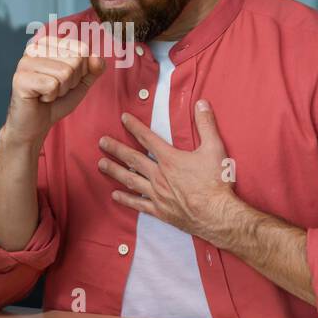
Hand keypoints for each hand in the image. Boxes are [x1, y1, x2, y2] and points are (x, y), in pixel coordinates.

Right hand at [2, 36, 105, 146]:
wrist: (36, 125)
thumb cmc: (56, 101)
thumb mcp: (81, 82)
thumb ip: (94, 68)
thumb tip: (96, 58)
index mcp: (49, 43)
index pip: (82, 49)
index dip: (81, 71)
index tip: (65, 80)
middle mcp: (35, 47)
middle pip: (75, 60)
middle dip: (71, 81)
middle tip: (55, 89)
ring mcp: (25, 62)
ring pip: (64, 73)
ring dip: (61, 90)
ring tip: (47, 94)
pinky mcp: (20, 78)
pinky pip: (52, 85)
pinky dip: (50, 97)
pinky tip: (39, 98)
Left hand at [97, 99, 241, 242]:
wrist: (216, 214)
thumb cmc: (216, 182)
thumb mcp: (215, 148)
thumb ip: (207, 124)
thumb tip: (202, 103)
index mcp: (170, 159)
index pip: (148, 138)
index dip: (134, 127)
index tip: (123, 119)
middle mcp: (159, 175)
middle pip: (133, 159)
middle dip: (116, 148)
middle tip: (101, 142)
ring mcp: (157, 194)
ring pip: (130, 180)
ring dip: (115, 171)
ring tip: (101, 164)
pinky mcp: (160, 210)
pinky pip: (138, 204)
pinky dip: (126, 199)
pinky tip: (115, 195)